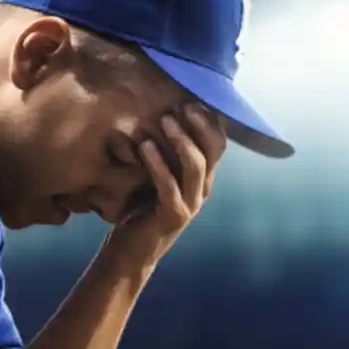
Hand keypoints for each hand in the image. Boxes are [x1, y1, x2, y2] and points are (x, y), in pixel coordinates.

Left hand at [105, 102, 226, 266]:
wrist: (131, 251)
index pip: (218, 143)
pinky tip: (144, 147)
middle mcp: (202, 190)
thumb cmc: (140, 209)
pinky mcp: (173, 216)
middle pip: (213, 151)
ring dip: (181, 140)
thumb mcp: (155, 175)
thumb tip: (158, 111)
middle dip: (200, 124)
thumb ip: (164, 151)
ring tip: (164, 120)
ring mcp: (191, 205)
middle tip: (181, 104)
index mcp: (202, 178)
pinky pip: (169, 186)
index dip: (209, 119)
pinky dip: (157, 164)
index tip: (190, 97)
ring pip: (196, 166)